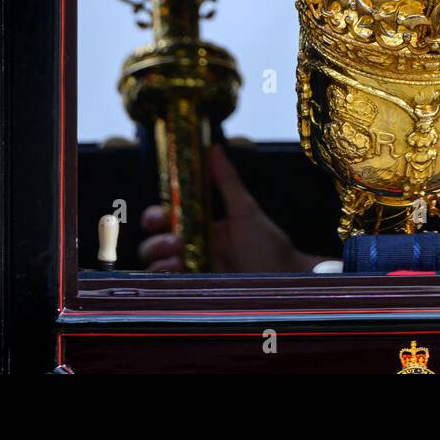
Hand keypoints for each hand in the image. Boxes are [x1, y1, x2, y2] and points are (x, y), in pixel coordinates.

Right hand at [138, 145, 322, 273]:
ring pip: (155, 266)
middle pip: (154, 243)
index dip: (155, 216)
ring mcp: (192, 272)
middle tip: (174, 241)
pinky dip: (164, 279)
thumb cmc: (270, 246)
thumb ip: (226, 181)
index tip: (160, 215)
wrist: (286, 281)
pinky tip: (177, 272)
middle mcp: (192, 249)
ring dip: (158, 259)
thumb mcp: (246, 210)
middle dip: (154, 240)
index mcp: (201, 227)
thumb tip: (213, 148)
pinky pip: (167, 287)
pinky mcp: (194, 291)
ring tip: (177, 258)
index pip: (166, 219)